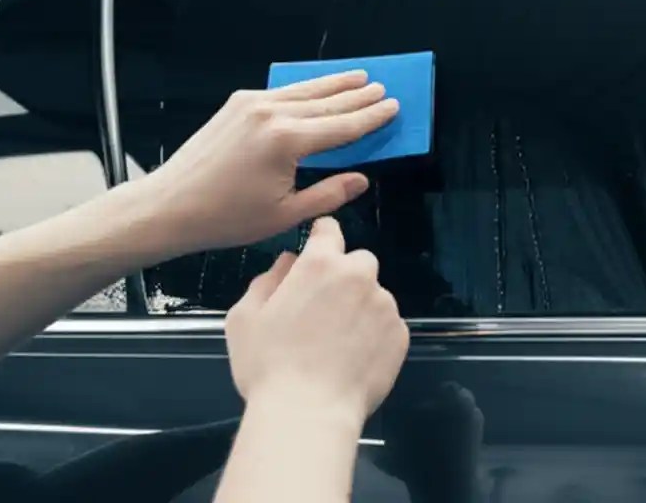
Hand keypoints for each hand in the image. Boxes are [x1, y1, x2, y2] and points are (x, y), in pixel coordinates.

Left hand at [132, 71, 398, 257]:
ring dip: (333, 84)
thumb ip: (328, 194)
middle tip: (382, 87)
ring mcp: (252, 104)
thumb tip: (361, 179)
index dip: (371, 117)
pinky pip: (281, 91)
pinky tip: (316, 88)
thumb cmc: (224, 217)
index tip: (392, 106)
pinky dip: (304, 88)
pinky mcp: (236, 105)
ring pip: (304, 90)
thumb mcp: (284, 215)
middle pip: (327, 102)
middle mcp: (272, 114)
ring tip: (358, 76)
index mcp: (287, 141)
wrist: (169, 205)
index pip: (342, 126)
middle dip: (357, 95)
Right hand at [224, 218, 409, 428]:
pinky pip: (387, 325)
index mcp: (320, 264)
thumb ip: (268, 280)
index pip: (329, 230)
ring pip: (375, 296)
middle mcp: (360, 276)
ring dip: (360, 308)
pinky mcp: (400, 335)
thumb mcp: (245, 317)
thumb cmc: (268, 364)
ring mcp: (385, 306)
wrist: (309, 413)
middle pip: (358, 262)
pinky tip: (353, 359)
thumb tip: (287, 262)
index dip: (322, 237)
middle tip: (323, 310)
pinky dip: (374, 336)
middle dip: (344, 276)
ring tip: (336, 343)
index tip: (319, 248)